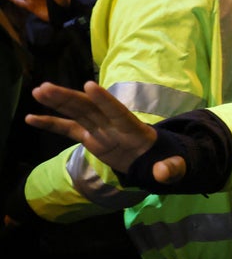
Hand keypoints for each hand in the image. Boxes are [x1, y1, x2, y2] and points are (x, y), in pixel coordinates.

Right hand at [26, 81, 183, 181]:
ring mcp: (101, 129)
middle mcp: (115, 125)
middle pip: (91, 109)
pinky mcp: (91, 138)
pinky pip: (69, 129)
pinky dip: (51, 123)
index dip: (104, 100)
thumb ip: (170, 168)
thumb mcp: (173, 167)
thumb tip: (163, 172)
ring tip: (38, 90)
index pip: (118, 112)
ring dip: (58, 102)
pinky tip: (31, 118)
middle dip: (70, 98)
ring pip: (77, 113)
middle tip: (46, 87)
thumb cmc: (167, 161)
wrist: (156, 160)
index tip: (88, 85)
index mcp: (135, 129)